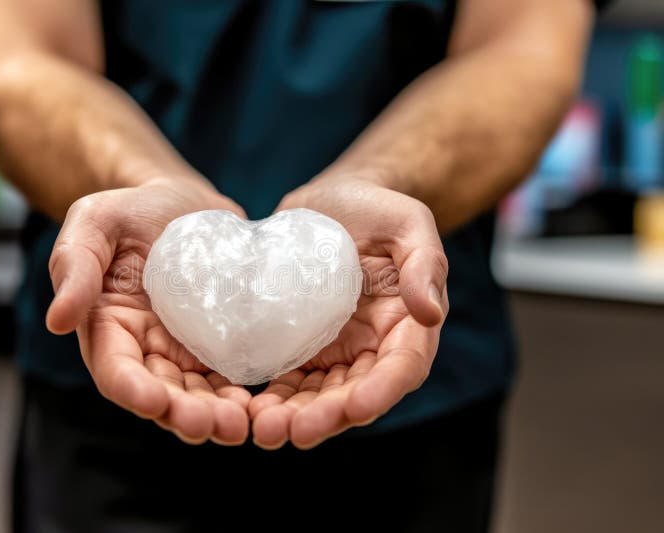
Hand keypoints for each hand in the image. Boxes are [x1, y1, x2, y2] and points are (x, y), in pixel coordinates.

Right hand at [45, 178, 251, 444]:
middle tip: (212, 425)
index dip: (133, 390)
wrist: (183, 203)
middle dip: (183, 414)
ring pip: (198, 395)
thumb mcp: (94, 222)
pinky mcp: (221, 343)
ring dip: (216, 415)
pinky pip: (230, 376)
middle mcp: (146, 348)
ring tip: (240, 424)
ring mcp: (186, 350)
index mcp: (109, 327)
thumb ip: (74, 266)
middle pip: (162, 394)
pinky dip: (242, 394)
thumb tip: (57, 321)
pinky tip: (260, 403)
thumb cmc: (132, 210)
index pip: (116, 371)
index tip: (155, 402)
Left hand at [250, 177, 448, 448]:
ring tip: (263, 430)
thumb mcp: (407, 222)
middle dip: (327, 417)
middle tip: (294, 432)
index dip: (381, 391)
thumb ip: (424, 262)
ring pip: (318, 397)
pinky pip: (289, 380)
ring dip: (294, 418)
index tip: (356, 408)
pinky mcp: (300, 346)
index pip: (402, 368)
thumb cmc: (373, 208)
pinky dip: (273, 399)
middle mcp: (372, 347)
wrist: (329, 203)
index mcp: (407, 324)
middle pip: (355, 394)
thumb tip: (430, 312)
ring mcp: (334, 351)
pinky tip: (249, 409)